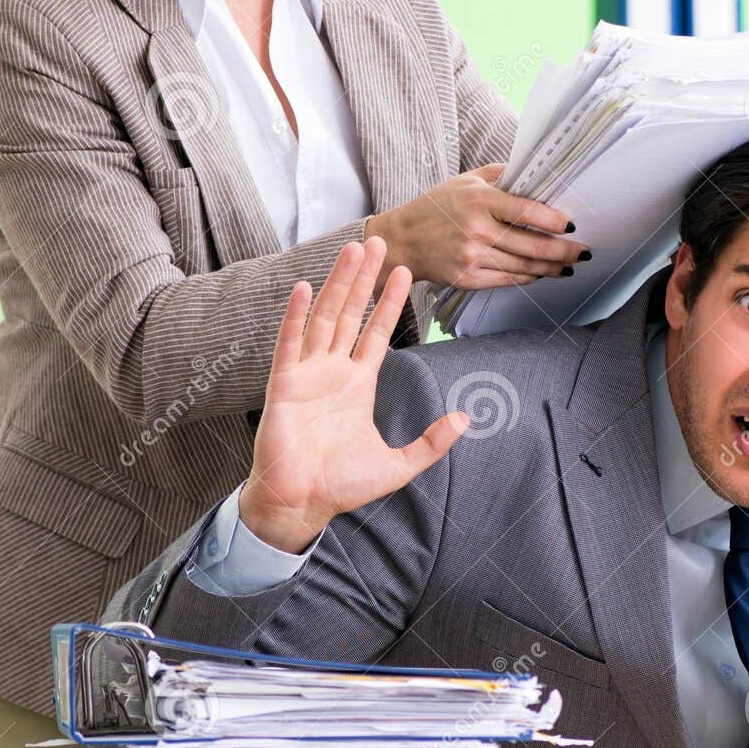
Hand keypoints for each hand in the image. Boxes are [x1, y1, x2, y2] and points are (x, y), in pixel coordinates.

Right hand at [239, 237, 469, 551]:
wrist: (302, 505)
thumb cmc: (342, 486)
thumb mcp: (399, 464)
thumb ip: (432, 442)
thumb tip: (465, 419)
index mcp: (358, 384)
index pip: (378, 331)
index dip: (390, 302)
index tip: (405, 272)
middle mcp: (332, 372)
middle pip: (351, 313)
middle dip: (366, 278)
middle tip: (380, 242)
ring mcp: (307, 374)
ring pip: (325, 318)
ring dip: (338, 284)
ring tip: (353, 250)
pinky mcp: (283, 384)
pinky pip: (290, 343)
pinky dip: (296, 315)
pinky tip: (306, 288)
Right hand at [365, 164, 587, 289]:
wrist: (403, 240)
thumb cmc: (437, 206)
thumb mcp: (466, 180)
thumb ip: (501, 174)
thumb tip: (537, 171)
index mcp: (479, 201)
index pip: (526, 211)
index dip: (554, 220)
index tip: (571, 224)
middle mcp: (476, 230)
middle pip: (531, 245)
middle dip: (563, 251)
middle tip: (583, 251)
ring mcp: (472, 257)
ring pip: (524, 267)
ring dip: (551, 268)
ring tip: (568, 265)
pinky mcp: (467, 279)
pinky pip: (508, 281)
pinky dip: (528, 278)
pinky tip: (541, 274)